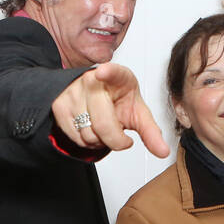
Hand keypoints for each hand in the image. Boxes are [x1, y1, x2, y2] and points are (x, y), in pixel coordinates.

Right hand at [51, 63, 168, 157]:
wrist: (97, 95)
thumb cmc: (119, 101)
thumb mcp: (138, 113)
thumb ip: (151, 133)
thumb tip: (163, 151)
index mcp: (118, 76)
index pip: (112, 72)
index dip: (107, 73)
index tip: (102, 73)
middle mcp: (92, 80)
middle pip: (103, 124)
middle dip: (116, 139)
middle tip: (120, 133)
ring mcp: (73, 92)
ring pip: (88, 134)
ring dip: (100, 140)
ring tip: (104, 126)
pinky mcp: (59, 105)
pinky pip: (76, 137)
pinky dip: (87, 141)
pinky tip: (91, 128)